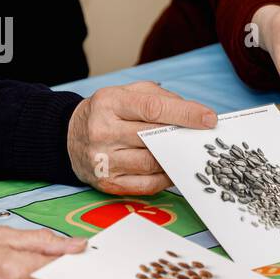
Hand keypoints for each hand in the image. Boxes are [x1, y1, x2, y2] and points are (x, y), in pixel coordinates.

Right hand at [0, 227, 86, 278]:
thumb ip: (41, 241)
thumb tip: (77, 245)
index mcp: (15, 269)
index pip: (66, 270)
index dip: (82, 261)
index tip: (95, 253)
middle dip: (63, 266)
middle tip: (64, 250)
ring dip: (42, 274)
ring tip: (17, 257)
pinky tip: (7, 272)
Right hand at [68, 81, 217, 194]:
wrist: (69, 136)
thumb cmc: (108, 113)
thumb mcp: (127, 93)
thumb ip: (160, 98)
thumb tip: (194, 114)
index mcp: (109, 103)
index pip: (153, 109)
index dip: (185, 114)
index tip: (210, 118)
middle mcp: (102, 131)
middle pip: (153, 138)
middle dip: (182, 138)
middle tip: (202, 139)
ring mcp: (103, 160)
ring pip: (152, 163)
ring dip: (175, 159)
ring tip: (186, 152)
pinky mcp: (107, 183)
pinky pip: (147, 185)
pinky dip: (165, 178)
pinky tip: (171, 168)